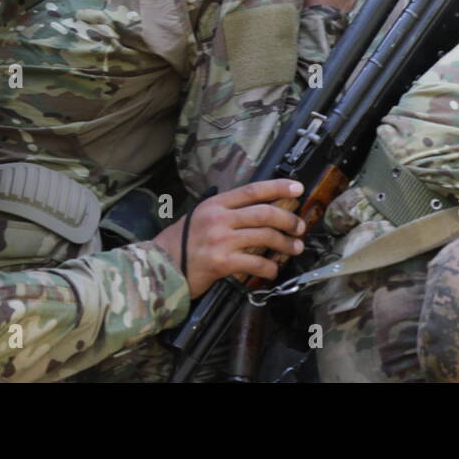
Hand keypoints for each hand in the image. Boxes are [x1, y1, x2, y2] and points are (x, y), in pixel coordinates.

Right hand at [152, 179, 306, 297]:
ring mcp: (220, 240)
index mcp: (215, 204)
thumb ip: (225, 212)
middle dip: (288, 219)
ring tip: (295, 247)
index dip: (278, 187)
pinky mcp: (221, 263)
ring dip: (285, 243)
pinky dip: (269, 268)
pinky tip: (273, 271)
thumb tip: (256, 208)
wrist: (158, 269)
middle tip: (300, 227)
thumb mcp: (199, 217)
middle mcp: (219, 218)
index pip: (253, 190)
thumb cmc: (179, 244)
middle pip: (264, 213)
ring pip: (264, 237)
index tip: (298, 188)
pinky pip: (254, 263)